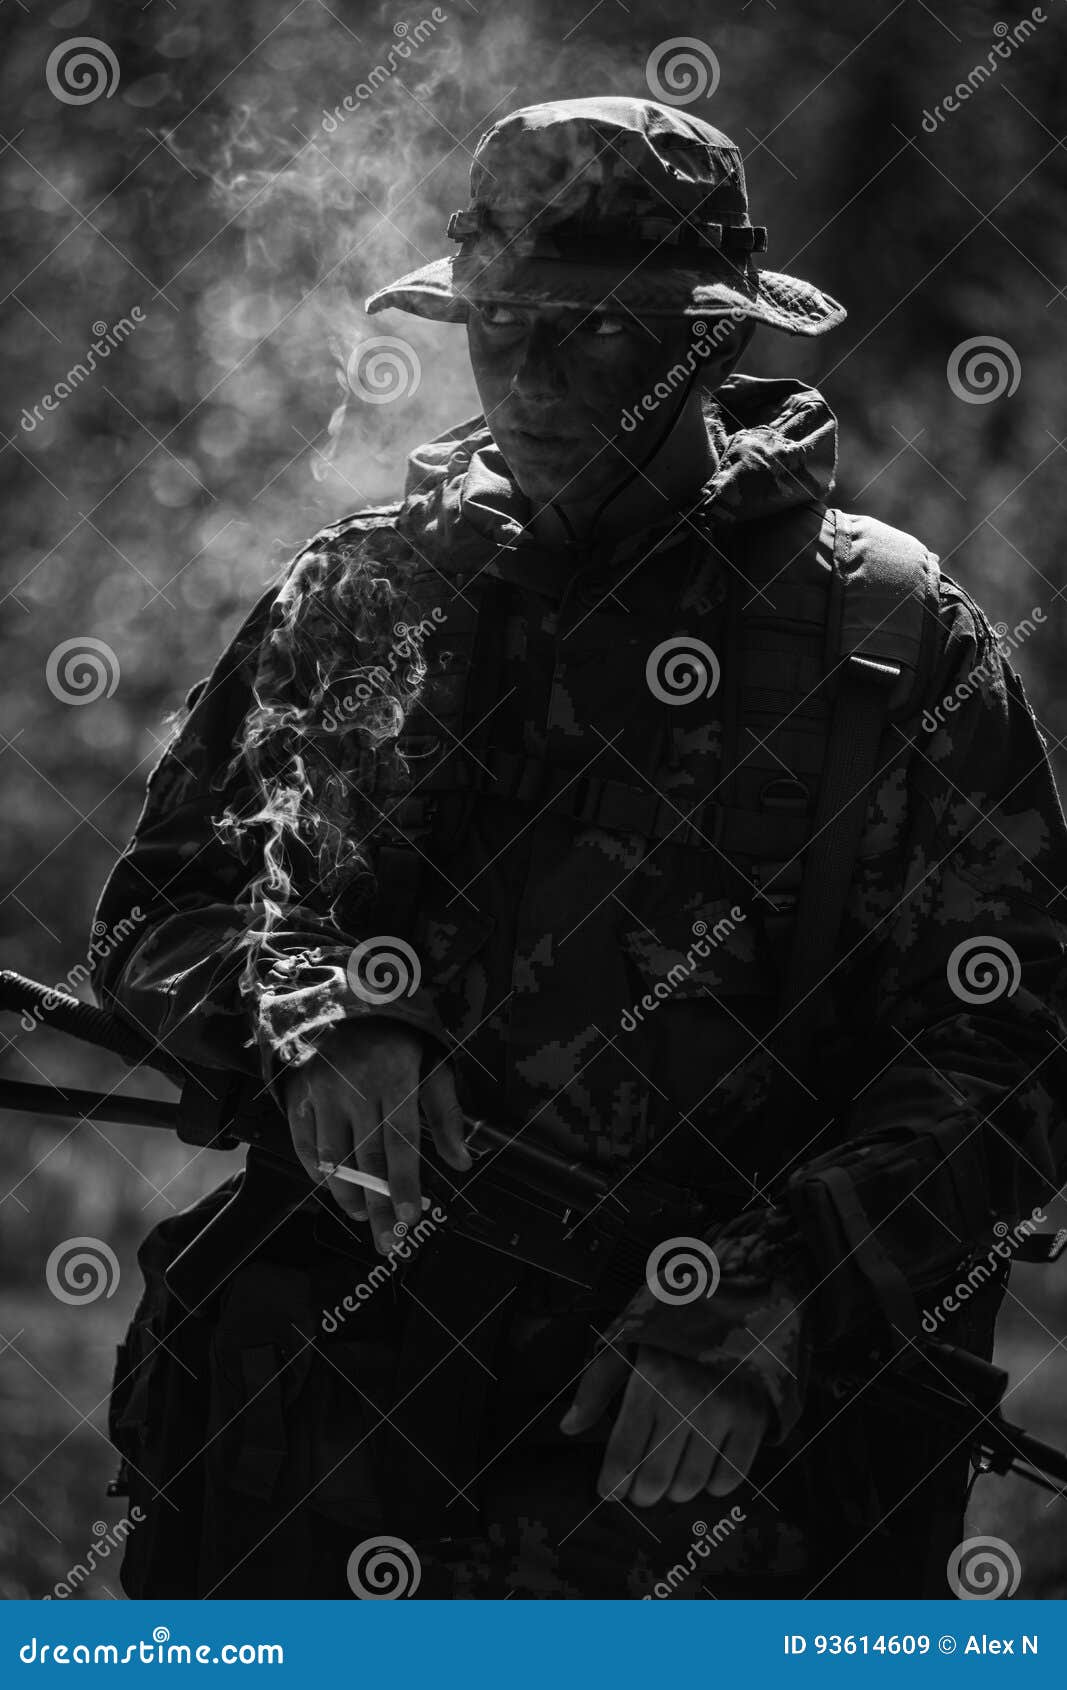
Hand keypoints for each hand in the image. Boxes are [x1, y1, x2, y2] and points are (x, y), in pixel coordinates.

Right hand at [281, 1018, 470, 1252]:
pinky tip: (334, 1189)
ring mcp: (322, 1092)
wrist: (341, 996)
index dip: (403, 1184)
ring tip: (363, 1216)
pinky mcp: (298, 1095)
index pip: (400, 1142)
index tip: (409, 1218)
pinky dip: (319, 1173)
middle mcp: (355, 1087)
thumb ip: (447, 1113)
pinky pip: (305, 1145)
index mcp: (394, 1076)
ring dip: (348, 1195)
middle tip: (388, 1241)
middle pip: (368, 1158)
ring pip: (333, 1158)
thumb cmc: (396, 1036)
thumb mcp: (432, 1063)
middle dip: (378, 1206)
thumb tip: (462, 1161)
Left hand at [560, 1342, 769, 1505]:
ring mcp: (723, 1411)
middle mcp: (686, 1400)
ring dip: (675, 1490)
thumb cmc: (673, 1322)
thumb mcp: (626, 1342)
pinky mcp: (753, 1417)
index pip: (623, 1454)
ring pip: (691, 1484)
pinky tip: (704, 1470)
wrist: (737, 1296)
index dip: (612, 1483)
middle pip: (655, 1479)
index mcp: (650, 1380)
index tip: (609, 1490)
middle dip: (641, 1493)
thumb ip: (596, 1386)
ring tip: (670, 1478)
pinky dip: (713, 1484)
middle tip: (639, 1489)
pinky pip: (731, 1476)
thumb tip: (569, 1426)